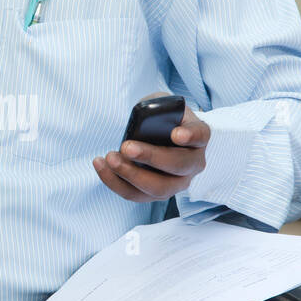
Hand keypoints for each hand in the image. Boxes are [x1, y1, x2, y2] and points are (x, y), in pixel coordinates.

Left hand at [92, 102, 208, 202]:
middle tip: (126, 147)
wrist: (162, 138)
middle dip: (150, 157)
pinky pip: (136, 194)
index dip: (190, 136)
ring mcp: (178, 182)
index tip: (176, 134)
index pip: (199, 135)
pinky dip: (115, 182)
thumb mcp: (162, 106)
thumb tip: (141, 120)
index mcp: (198, 136)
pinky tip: (101, 164)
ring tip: (110, 158)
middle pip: (177, 165)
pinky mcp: (157, 194)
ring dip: (130, 175)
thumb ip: (155, 109)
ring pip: (158, 188)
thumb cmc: (164, 119)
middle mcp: (193, 163)